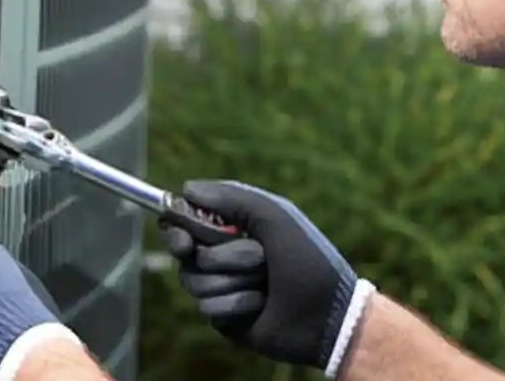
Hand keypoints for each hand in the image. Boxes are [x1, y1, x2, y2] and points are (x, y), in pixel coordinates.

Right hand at [159, 180, 367, 371]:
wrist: (328, 315)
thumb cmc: (306, 259)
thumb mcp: (274, 216)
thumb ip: (231, 197)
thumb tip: (186, 189)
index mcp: (235, 227)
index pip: (186, 219)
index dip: (176, 224)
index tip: (179, 232)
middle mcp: (224, 254)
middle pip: (184, 252)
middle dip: (218, 255)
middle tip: (241, 258)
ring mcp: (223, 285)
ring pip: (193, 281)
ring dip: (231, 280)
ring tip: (264, 282)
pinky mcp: (225, 315)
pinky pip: (208, 307)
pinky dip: (236, 304)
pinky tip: (260, 305)